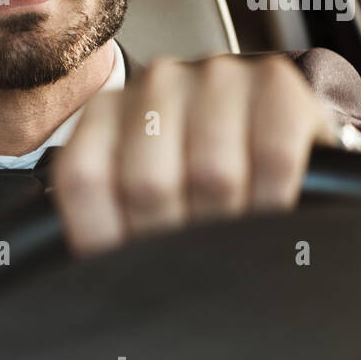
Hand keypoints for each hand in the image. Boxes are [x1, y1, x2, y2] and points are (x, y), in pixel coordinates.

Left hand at [51, 54, 338, 255]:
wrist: (275, 134)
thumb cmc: (200, 178)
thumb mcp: (142, 199)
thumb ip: (108, 224)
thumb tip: (94, 284)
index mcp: (105, 112)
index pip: (85, 180)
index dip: (106, 237)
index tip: (131, 268)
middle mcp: (154, 83)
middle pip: (148, 183)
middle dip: (174, 239)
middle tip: (196, 261)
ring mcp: (214, 75)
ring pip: (213, 173)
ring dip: (230, 225)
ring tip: (236, 238)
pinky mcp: (274, 81)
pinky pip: (274, 157)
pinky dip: (275, 199)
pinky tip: (274, 211)